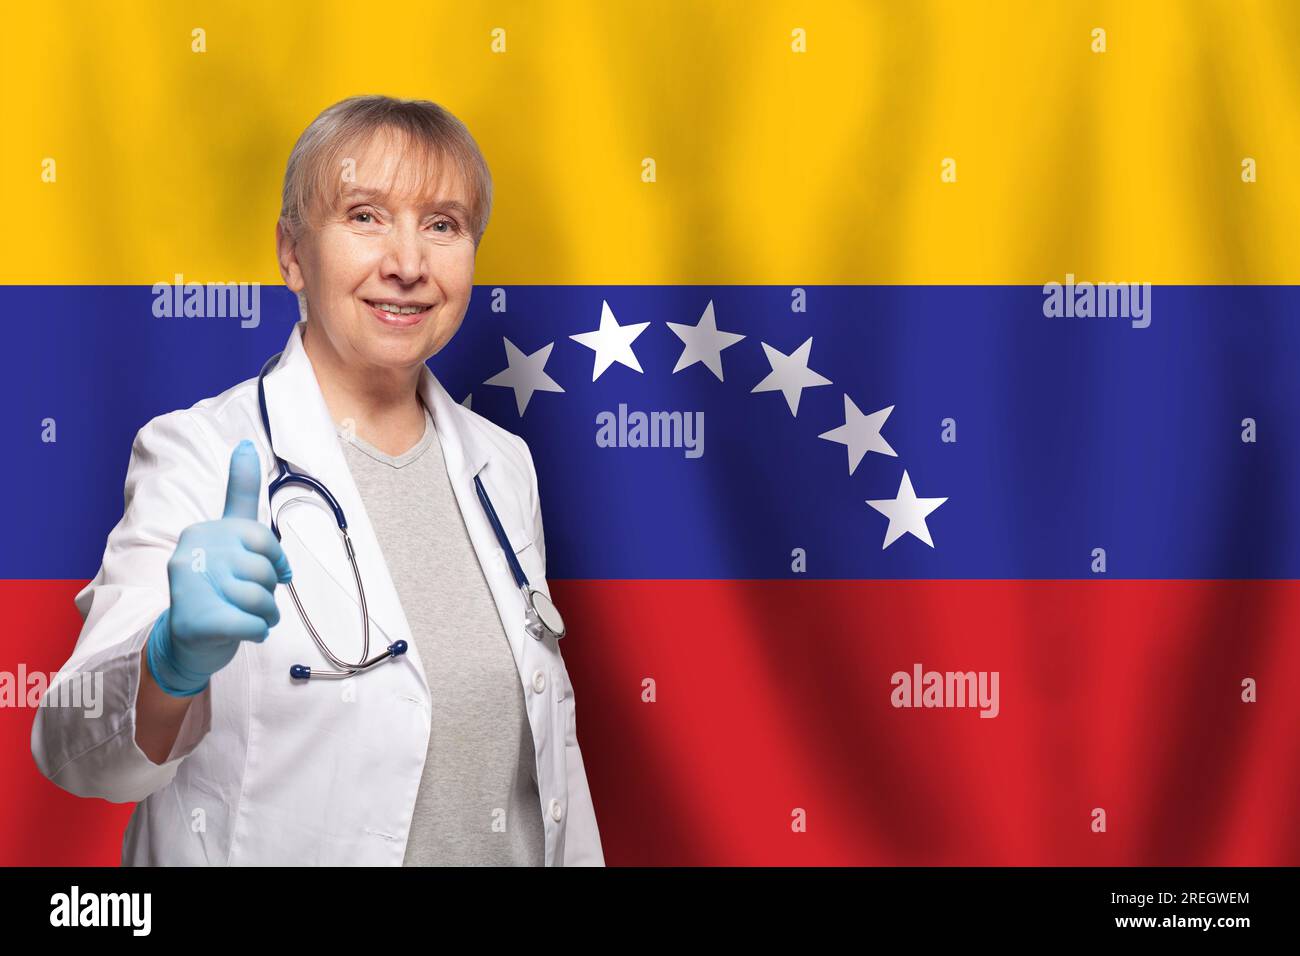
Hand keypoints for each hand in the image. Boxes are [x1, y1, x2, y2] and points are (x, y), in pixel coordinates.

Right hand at [146, 440, 292, 696]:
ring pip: (261, 599)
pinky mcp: (196, 620)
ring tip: (244, 616)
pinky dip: (258, 632)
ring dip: (265, 615)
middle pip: (264, 570)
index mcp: (202, 531)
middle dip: (268, 591)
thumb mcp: (230, 538)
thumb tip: (247, 444)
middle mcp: (191, 554)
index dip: (275, 560)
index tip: (271, 570)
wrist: (188, 642)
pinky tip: (244, 632)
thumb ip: (240, 494)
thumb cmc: (218, 587)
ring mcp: (189, 588)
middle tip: (250, 600)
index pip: (261, 538)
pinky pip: (254, 625)